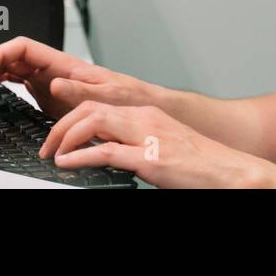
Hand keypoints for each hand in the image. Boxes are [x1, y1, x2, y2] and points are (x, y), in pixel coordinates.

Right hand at [0, 36, 159, 119]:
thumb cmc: (128, 98)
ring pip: (9, 67)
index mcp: (63, 62)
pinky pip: (15, 81)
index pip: (20, 49)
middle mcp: (52, 67)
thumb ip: (80, 87)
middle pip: (8, 57)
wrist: (140, 107)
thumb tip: (54, 81)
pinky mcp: (48, 92)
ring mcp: (48, 78)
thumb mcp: (108, 94)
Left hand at [40, 101, 272, 188]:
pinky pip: (105, 150)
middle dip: (61, 124)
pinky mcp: (148, 158)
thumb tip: (106, 150)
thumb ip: (134, 143)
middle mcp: (144, 119)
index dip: (72, 116)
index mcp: (146, 115)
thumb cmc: (198, 164)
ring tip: (52, 153)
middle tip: (48, 144)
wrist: (227, 170)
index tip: (57, 133)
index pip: (99, 104)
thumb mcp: (161, 145)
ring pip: (93, 121)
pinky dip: (79, 155)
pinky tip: (67, 163)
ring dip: (65, 137)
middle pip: (90, 108)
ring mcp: (146, 136)